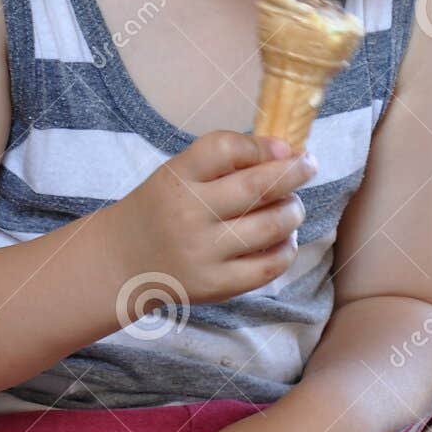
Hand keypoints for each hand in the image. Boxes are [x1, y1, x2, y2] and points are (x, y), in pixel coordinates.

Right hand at [111, 131, 318, 311]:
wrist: (122, 261)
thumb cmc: (162, 209)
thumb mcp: (177, 174)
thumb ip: (224, 160)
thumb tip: (285, 151)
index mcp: (177, 177)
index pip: (225, 148)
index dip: (261, 145)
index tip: (283, 148)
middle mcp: (189, 214)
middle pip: (256, 187)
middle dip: (294, 173)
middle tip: (308, 166)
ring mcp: (203, 252)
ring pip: (271, 226)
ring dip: (293, 211)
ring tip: (292, 206)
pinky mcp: (216, 285)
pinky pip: (268, 266)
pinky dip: (286, 248)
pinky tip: (284, 238)